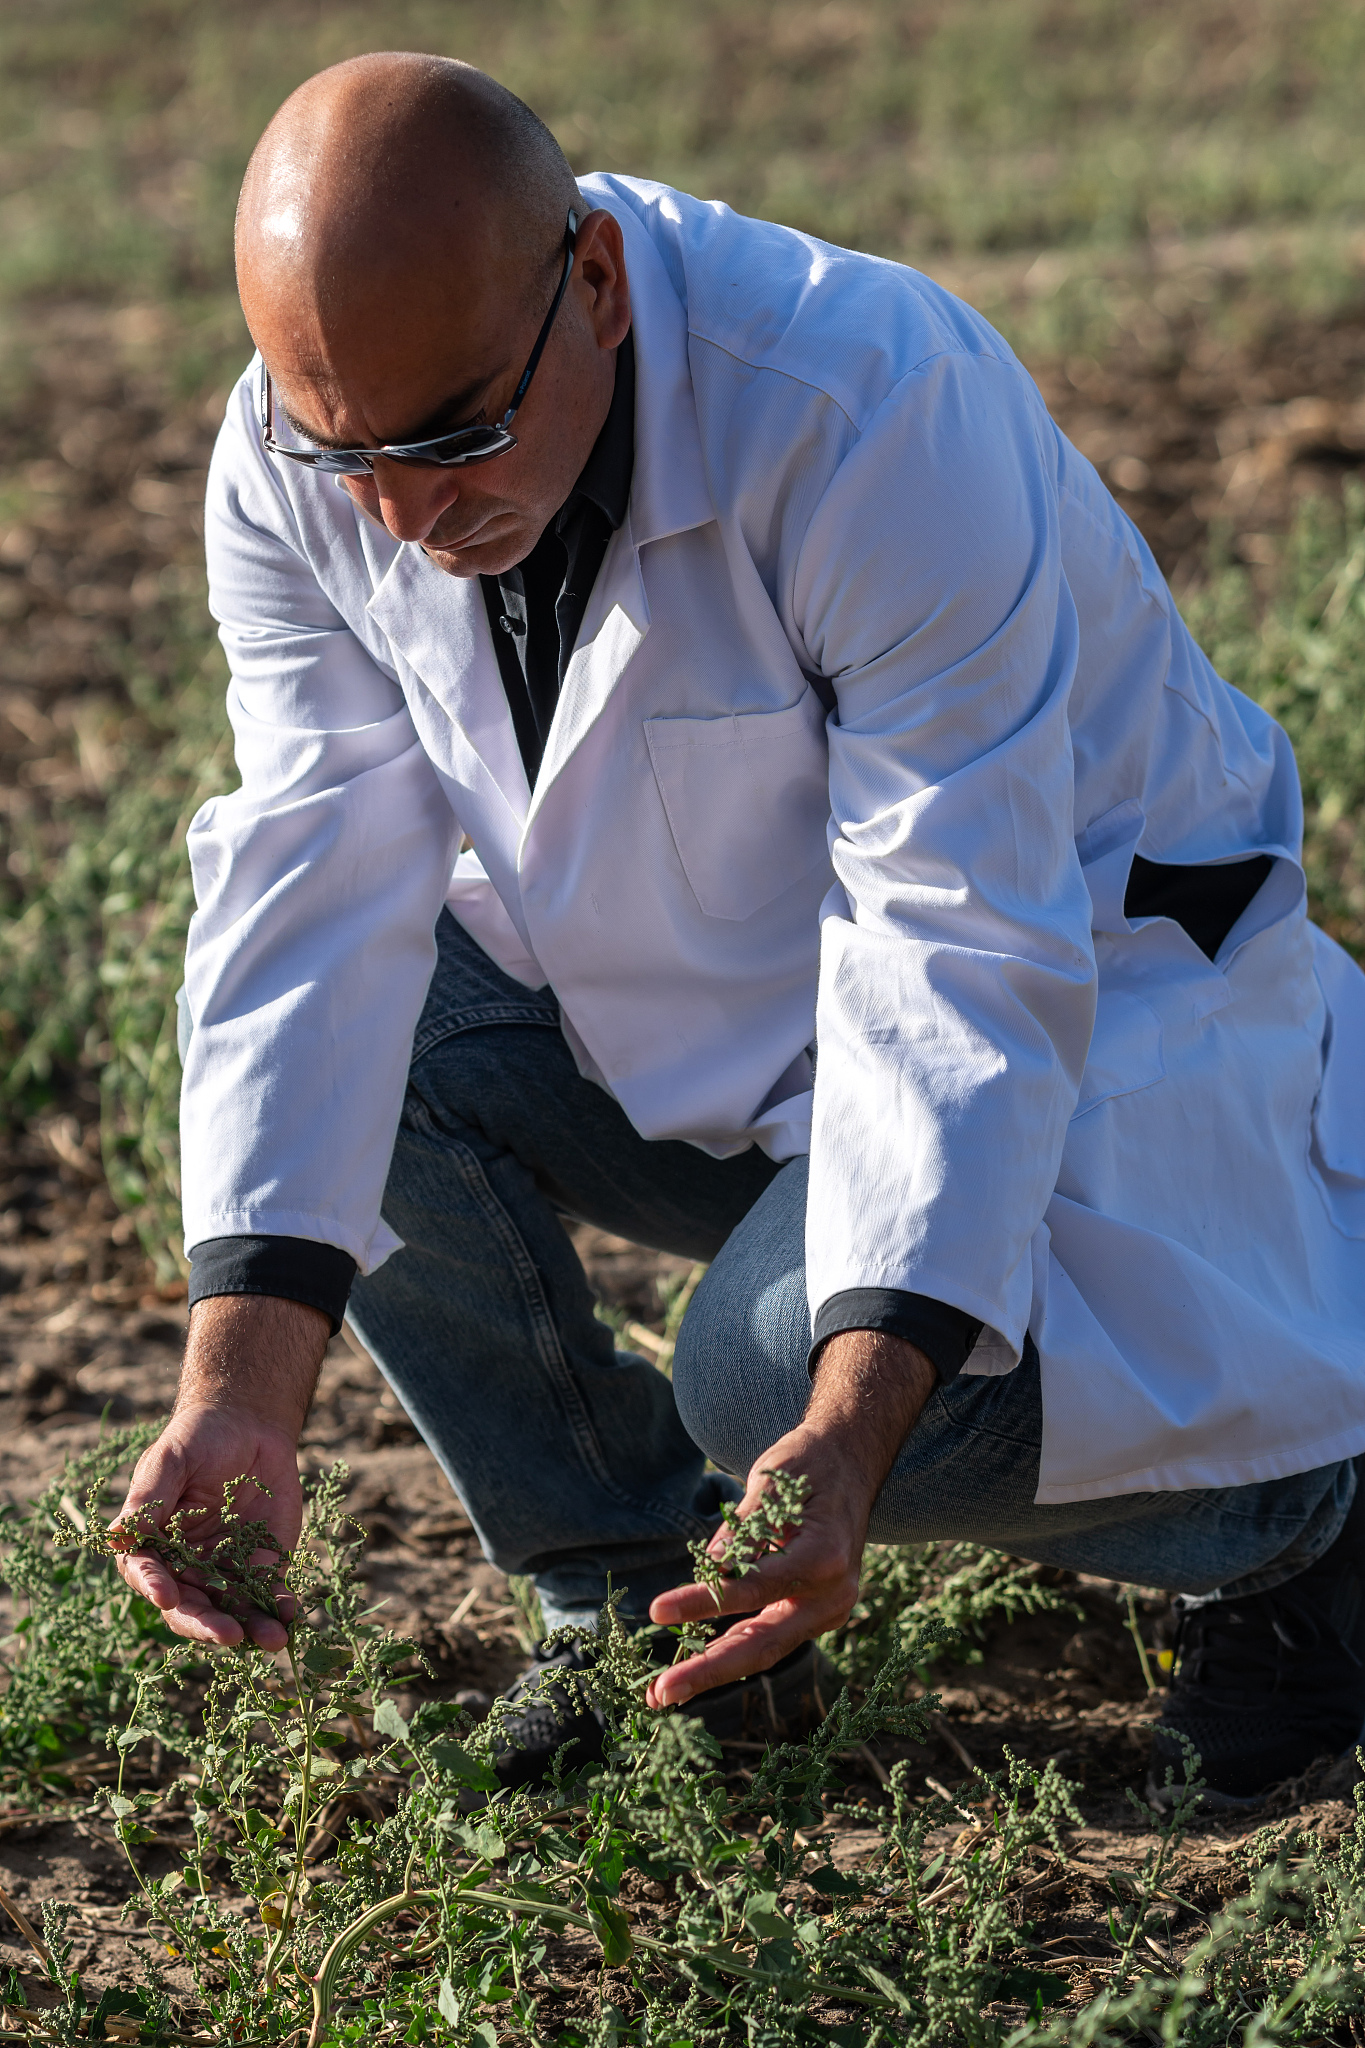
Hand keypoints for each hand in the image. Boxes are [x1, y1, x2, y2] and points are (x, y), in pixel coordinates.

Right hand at [115, 1404, 304, 1648]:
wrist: (249, 1427)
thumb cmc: (198, 1438)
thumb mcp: (171, 1460)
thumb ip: (149, 1500)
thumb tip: (115, 1538)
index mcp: (153, 1545)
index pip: (148, 1575)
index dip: (155, 1587)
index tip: (166, 1596)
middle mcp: (185, 1567)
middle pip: (190, 1606)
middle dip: (207, 1624)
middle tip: (228, 1634)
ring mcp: (224, 1571)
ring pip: (232, 1610)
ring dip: (251, 1628)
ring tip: (272, 1639)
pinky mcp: (262, 1566)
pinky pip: (269, 1595)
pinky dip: (279, 1608)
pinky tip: (291, 1615)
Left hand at [645, 1328, 936, 1707]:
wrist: (852, 1461)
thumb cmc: (809, 1463)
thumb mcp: (770, 1482)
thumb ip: (741, 1530)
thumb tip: (708, 1569)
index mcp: (825, 1557)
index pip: (754, 1587)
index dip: (703, 1601)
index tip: (657, 1611)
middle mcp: (832, 1595)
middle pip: (763, 1643)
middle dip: (708, 1670)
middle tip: (659, 1694)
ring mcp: (827, 1610)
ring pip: (764, 1648)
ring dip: (714, 1668)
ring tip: (665, 1693)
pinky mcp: (814, 1614)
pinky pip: (769, 1635)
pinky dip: (731, 1648)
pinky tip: (694, 1664)